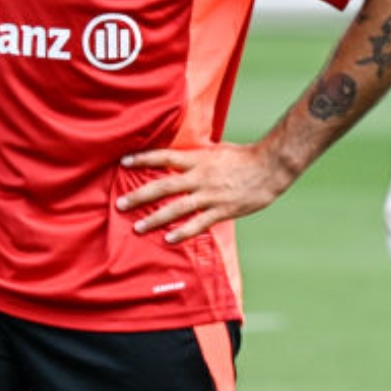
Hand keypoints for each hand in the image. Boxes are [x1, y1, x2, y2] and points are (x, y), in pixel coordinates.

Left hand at [118, 143, 298, 242]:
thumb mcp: (217, 151)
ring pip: (177, 208)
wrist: (271, 167)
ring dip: (155, 218)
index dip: (143, 159)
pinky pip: (198, 223)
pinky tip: (169, 239)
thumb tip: (178, 158)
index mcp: (198, 159)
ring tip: (138, 227)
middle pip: (163, 186)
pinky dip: (183, 232)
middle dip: (139, 196)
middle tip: (120, 204)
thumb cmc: (244, 157)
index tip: (123, 163)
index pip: (164, 157)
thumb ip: (197, 157)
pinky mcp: (222, 210)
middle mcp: (200, 177)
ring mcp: (210, 195)